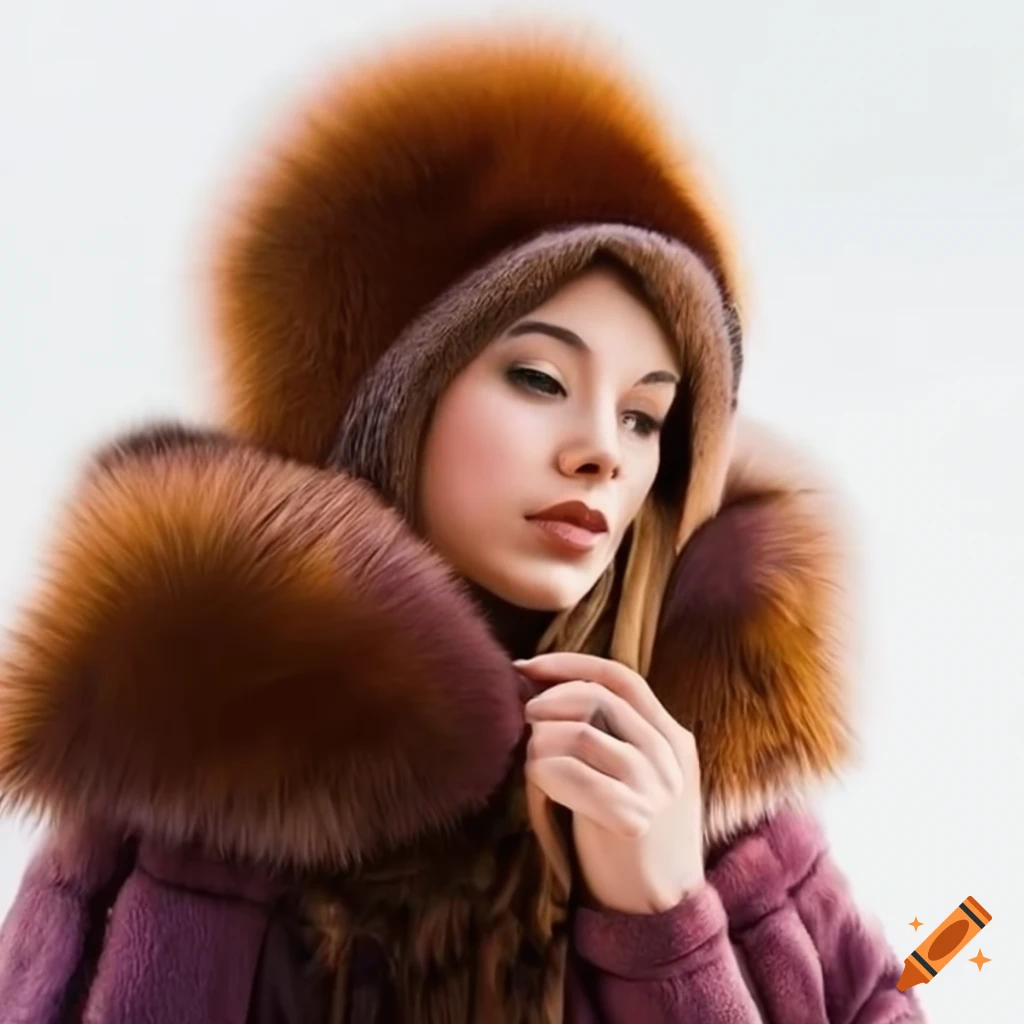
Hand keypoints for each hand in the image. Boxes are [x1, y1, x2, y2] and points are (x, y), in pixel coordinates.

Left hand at [516, 652, 703, 915]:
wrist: (661, 908)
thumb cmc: (631, 834)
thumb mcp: (639, 774)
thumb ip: (611, 734)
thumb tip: (543, 693)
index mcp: (673, 737)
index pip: (620, 677)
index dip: (570, 665)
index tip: (528, 666)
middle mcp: (669, 756)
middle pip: (598, 698)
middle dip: (549, 701)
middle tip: (526, 719)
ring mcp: (656, 788)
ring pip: (580, 734)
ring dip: (542, 743)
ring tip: (535, 763)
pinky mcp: (632, 820)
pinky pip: (573, 777)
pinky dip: (544, 774)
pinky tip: (537, 784)